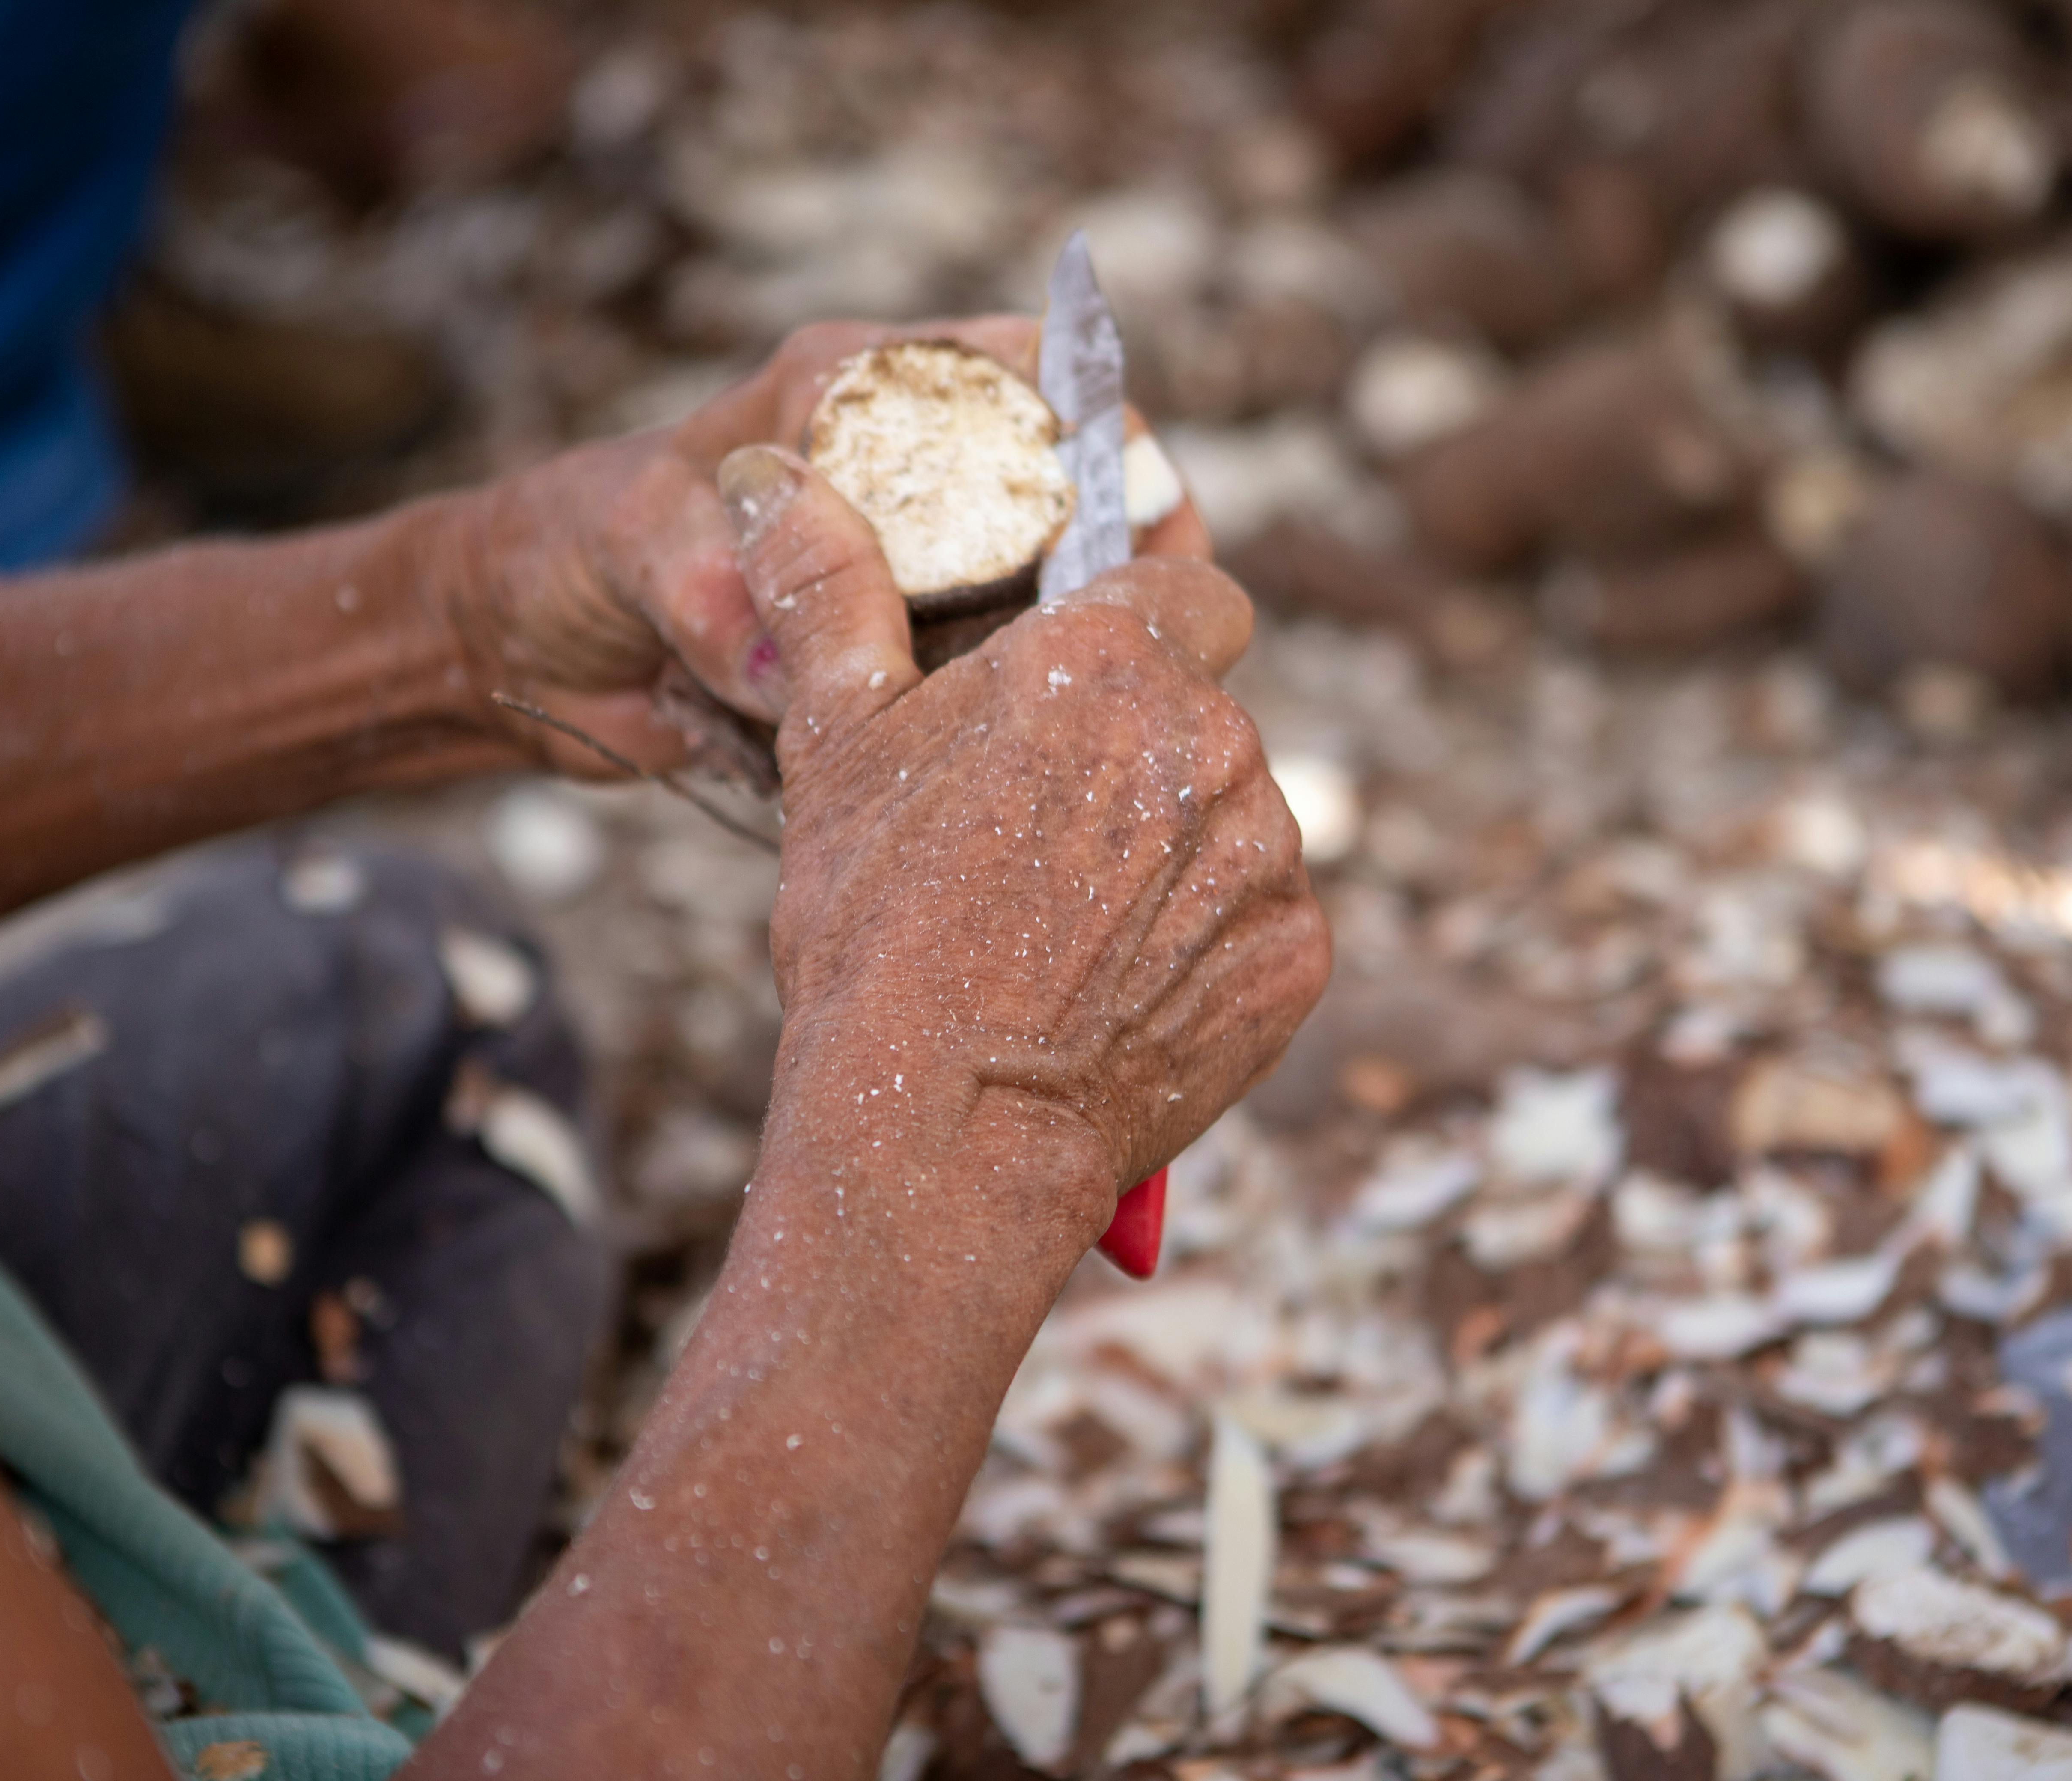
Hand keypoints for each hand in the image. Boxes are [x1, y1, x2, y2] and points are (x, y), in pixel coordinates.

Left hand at [439, 316, 1208, 781]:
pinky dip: (1009, 717)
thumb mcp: (622, 546)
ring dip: (1072, 654)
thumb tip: (788, 670)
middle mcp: (900, 470)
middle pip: (1065, 490)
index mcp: (849, 393)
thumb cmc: (561, 553)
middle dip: (1122, 561)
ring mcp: (907, 569)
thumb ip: (704, 592)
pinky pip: (982, 679)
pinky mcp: (894, 654)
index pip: (1018, 369)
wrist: (518, 645)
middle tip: (1157, 650)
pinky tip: (1024, 762)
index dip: (1099, 430)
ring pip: (1043, 594)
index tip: (1142, 522)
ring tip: (1102, 720)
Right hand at [721, 442, 1328, 1273]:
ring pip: (1237, 822)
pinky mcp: (1298, 955)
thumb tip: (773, 476)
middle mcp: (1215, 741)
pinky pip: (1262, 922)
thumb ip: (827, 593)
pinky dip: (1209, 948)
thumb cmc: (876, 933)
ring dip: (1176, 856)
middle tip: (1041, 841)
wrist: (943, 1129)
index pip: (1186, 586)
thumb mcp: (833, 745)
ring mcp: (1272, 854)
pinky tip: (1121, 991)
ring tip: (1070, 931)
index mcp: (1114, 661)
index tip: (1091, 690)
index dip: (1142, 628)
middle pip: (1203, 716)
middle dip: (1141, 760)